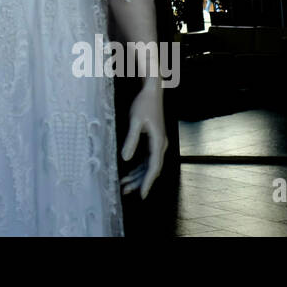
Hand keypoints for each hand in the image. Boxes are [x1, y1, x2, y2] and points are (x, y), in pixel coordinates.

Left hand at [120, 80, 166, 198]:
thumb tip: (125, 159)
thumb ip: (131, 139)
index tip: (141, 195)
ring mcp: (158, 144)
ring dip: (138, 176)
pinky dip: (139, 168)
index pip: (153, 167)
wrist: (152, 91)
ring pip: (149, 166)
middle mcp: (161, 145)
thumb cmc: (144, 103)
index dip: (147, 182)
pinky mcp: (154, 141)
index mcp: (159, 142)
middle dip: (140, 182)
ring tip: (125, 186)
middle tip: (126, 192)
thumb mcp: (135, 120)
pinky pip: (147, 159)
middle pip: (152, 169)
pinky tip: (129, 174)